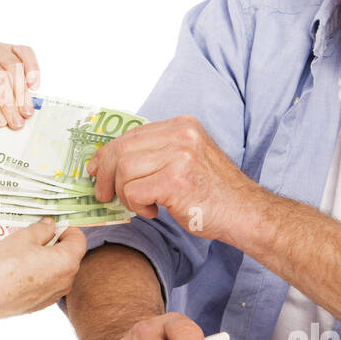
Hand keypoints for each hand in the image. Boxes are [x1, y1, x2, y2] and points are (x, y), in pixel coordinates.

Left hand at [0, 41, 39, 129]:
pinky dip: (32, 69)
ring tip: (26, 112)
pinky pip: (25, 53)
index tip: (0, 122)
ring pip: (12, 65)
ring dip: (21, 92)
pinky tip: (34, 87)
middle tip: (17, 122)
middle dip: (8, 102)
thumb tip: (2, 119)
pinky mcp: (10, 46)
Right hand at [0, 218, 86, 321]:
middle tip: (34, 236)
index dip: (67, 228)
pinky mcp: (41, 304)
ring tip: (24, 253)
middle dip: (55, 243)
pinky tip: (19, 270)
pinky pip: (47, 284)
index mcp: (67, 262)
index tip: (51, 224)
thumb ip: (42, 228)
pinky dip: (39, 274)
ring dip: (47, 259)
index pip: (79, 239)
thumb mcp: (23, 237)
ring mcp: (54, 295)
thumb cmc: (5, 265)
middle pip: (69, 255)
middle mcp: (66, 281)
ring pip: (57, 271)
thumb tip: (50, 225)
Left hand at [87, 115, 257, 242]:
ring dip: (125, 193)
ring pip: (124, 171)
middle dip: (105, 174)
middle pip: (122, 149)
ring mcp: (180, 156)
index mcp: (182, 125)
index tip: (95, 169)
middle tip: (103, 194)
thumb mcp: (188, 159)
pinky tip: (154, 211)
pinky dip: (136, 205)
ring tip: (141, 204)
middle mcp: (181, 135)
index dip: (107, 153)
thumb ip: (156, 154)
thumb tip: (111, 161)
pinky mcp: (176, 180)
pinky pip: (134, 191)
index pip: (131, 134)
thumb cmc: (214, 193)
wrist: (245, 214)